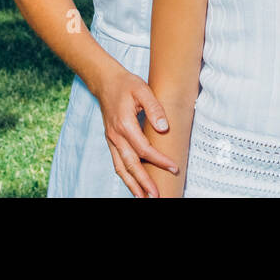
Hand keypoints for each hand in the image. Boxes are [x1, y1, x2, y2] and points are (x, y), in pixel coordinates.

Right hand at [95, 66, 175, 197]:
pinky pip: (117, 162)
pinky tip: (133, 184)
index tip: (173, 167)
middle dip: (143, 182)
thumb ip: (155, 108)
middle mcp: (115, 136)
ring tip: (143, 197)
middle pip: (130, 164)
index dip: (159, 160)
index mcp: (124, 124)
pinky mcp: (111, 140)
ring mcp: (111, 139)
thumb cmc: (126, 84)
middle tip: (156, 196)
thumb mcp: (143, 89)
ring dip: (132, 184)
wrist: (105, 81)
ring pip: (120, 168)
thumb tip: (163, 128)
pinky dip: (124, 176)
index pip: (144, 149)